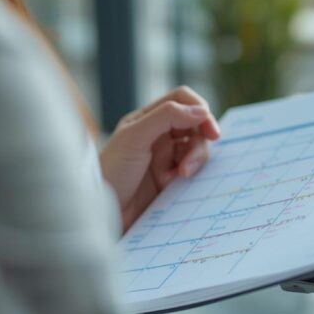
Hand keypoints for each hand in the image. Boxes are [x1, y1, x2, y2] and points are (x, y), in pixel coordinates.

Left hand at [100, 86, 219, 230]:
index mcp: (147, 119)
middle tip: (192, 162)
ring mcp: (166, 158)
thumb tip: (201, 110)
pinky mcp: (172, 179)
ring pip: (197, 148)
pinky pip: (195, 170)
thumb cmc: (111, 171)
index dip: (200, 110)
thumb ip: (166, 117)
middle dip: (200, 141)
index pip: (182, 100)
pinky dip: (193, 174)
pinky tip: (177, 184)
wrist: (103, 213)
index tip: (210, 130)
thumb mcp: (135, 138)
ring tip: (182, 176)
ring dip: (196, 159)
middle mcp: (159, 135)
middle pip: (195, 125)